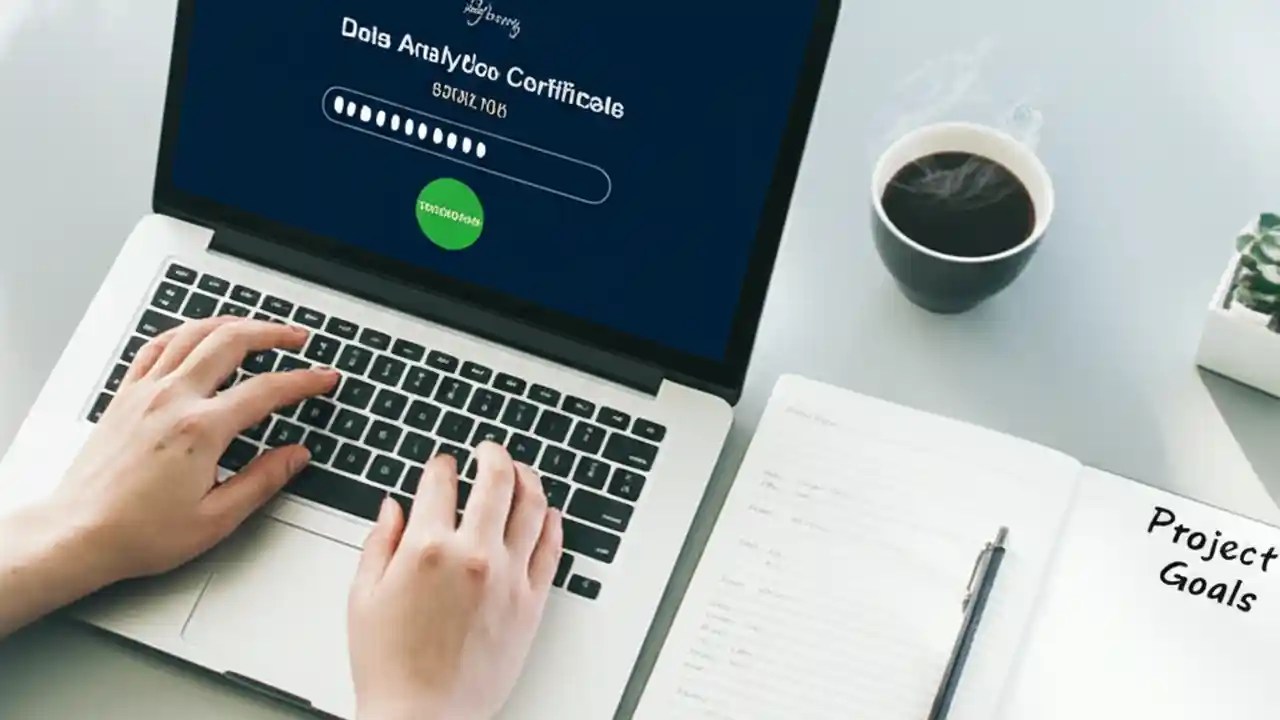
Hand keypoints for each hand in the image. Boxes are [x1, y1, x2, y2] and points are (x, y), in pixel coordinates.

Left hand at [52, 317, 338, 584]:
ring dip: (232, 323)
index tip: (324, 378)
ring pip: (193, 334)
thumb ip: (263, 480)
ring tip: (257, 327)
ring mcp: (144, 393)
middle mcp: (171, 401)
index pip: (267, 390)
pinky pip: (156, 346)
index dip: (304, 380)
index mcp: (200, 431)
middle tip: (297, 339)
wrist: (77, 536)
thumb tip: (296, 456)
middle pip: (231, 342)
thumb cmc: (138, 533)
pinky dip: (185, 333)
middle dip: (273, 333)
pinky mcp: (124, 397)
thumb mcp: (216, 519)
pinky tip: (197, 335)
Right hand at [349, 443, 562, 719]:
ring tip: (521, 473)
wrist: (423, 718)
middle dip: (492, 454)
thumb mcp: (363, 597)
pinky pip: (551, 549)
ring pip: (532, 506)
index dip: (440, 465)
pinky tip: (546, 514)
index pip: (440, 481)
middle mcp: (473, 555)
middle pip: (496, 479)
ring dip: (527, 479)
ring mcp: (508, 577)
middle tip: (488, 450)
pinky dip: (551, 523)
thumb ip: (379, 543)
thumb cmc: (389, 667)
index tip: (442, 465)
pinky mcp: (532, 602)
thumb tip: (393, 508)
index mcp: (426, 548)